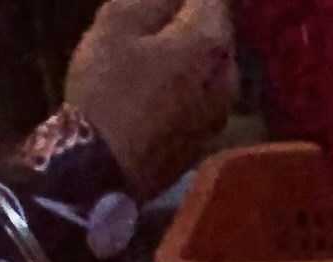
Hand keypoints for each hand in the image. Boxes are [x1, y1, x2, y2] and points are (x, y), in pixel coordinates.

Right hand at [65, 0, 238, 195]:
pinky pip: (202, 93)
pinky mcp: (207, 137)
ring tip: (153, 46)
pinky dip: (187, 80)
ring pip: (211, 63)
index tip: (156, 3)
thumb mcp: (117, 23)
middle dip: (189, 16)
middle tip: (153, 14)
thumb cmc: (106, 90)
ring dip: (188, 49)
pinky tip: (158, 81)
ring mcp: (222, 112)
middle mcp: (230, 76)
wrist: (102, 174)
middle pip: (215, 29)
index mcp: (211, 41)